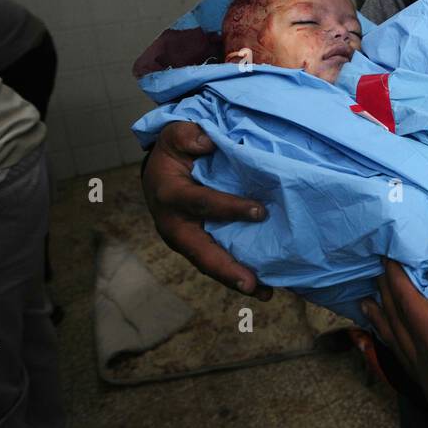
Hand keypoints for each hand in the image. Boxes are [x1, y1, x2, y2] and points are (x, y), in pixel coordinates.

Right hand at [141, 120, 271, 298]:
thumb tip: (206, 142)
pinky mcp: (198, 246)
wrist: (161, 171)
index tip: (261, 211)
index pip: (202, 203)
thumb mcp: (175, 134)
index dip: (230, 208)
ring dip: (236, 280)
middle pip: (201, 251)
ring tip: (267, 293)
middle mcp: (175, 226)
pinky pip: (217, 261)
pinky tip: (264, 284)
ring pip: (210, 264)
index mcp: (170, 196)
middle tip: (252, 284)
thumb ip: (186, 136)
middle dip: (227, 269)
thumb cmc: (174, 151)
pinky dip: (237, 274)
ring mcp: (186, 240)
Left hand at [360, 259, 427, 415]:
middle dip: (386, 298)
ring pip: (399, 351)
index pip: (410, 308)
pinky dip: (396, 346)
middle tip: (375, 272)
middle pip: (398, 329)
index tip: (387, 257)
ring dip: (384, 324)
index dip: (397, 280)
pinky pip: (409, 367)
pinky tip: (388, 336)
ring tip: (367, 304)